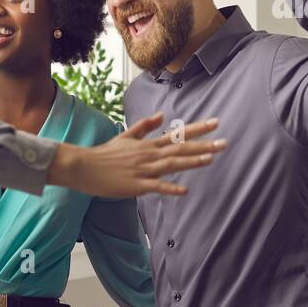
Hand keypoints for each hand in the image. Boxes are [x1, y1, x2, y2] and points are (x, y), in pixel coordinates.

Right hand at [48, 113, 226, 197]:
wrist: (83, 166)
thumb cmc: (103, 154)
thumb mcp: (125, 136)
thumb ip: (144, 126)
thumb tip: (162, 115)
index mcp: (148, 144)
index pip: (177, 134)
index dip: (198, 129)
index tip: (216, 123)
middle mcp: (149, 154)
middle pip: (180, 148)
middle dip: (204, 145)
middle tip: (224, 143)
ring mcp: (143, 170)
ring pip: (171, 164)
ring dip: (191, 161)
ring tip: (211, 159)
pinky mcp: (135, 185)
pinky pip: (156, 187)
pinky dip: (170, 188)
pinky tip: (184, 191)